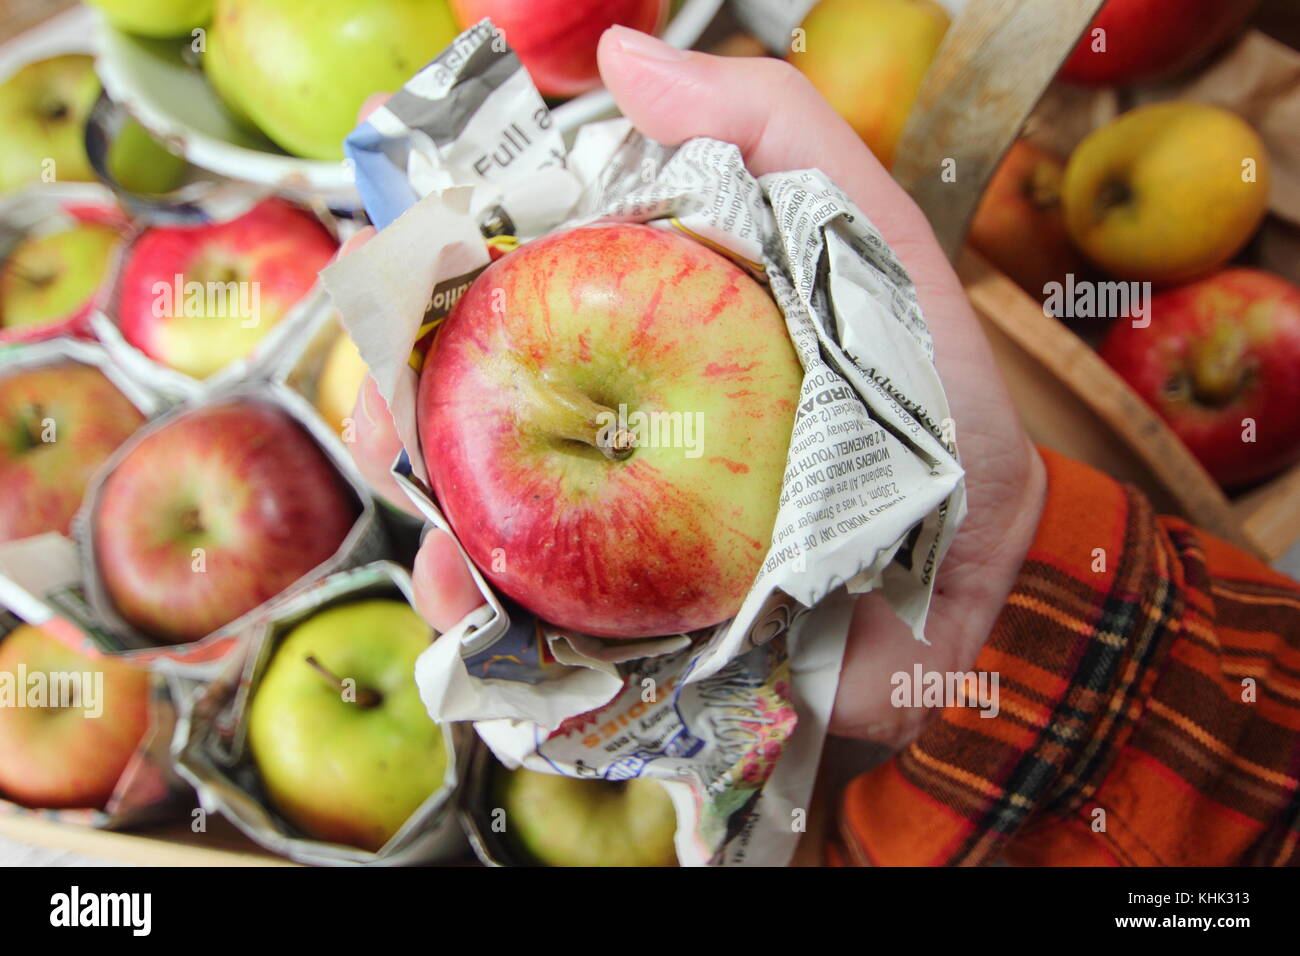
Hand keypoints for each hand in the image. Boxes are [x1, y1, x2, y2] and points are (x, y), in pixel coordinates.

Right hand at [345, 28, 1046, 749]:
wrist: (993, 552)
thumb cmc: (930, 392)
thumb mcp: (866, 239)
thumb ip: (767, 131)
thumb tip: (619, 58)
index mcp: (638, 344)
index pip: (502, 311)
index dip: (424, 294)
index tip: (388, 278)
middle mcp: (608, 444)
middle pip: (466, 431)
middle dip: (402, 425)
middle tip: (389, 424)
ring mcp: (612, 550)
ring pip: (482, 547)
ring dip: (434, 549)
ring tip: (442, 554)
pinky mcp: (637, 648)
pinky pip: (536, 656)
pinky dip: (488, 648)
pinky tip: (476, 618)